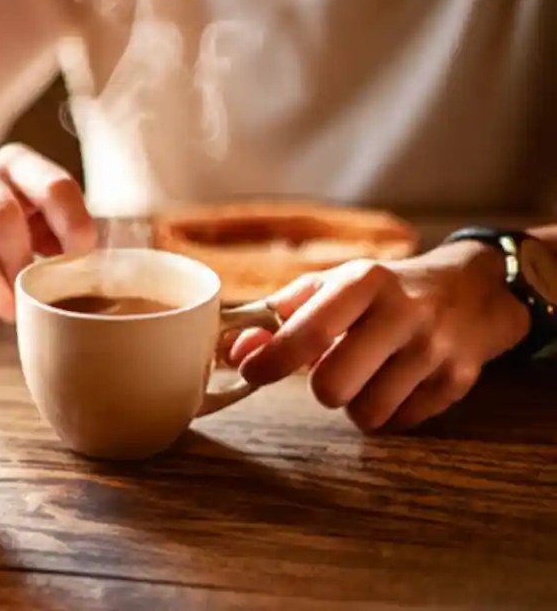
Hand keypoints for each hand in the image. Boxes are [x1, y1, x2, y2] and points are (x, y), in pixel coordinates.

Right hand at [0, 144, 97, 319]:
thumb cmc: (22, 227)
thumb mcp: (50, 219)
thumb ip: (68, 236)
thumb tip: (85, 270)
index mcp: (18, 164)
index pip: (52, 187)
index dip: (73, 226)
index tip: (80, 258)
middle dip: (21, 263)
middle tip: (34, 293)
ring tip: (11, 309)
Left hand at [233, 243, 529, 431]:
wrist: (470, 292)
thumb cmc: (382, 293)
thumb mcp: (332, 286)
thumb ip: (278, 315)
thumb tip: (236, 351)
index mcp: (365, 282)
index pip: (309, 332)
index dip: (271, 360)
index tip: (251, 372)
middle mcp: (404, 313)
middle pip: (333, 386)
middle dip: (320, 388)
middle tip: (329, 373)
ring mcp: (434, 350)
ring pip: (366, 413)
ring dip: (356, 404)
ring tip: (367, 376)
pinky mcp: (457, 382)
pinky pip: (399, 423)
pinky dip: (389, 411)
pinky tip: (397, 382)